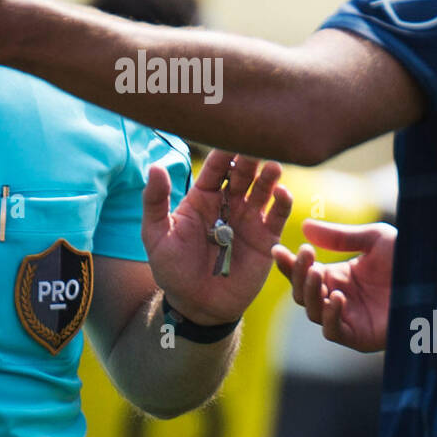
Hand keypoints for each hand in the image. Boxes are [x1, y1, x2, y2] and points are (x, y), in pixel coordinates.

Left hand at [141, 149, 292, 326]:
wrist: (196, 306)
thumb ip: (155, 201)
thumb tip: (155, 167)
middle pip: (243, 173)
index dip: (223, 151)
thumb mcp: (155, 235)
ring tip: (273, 166)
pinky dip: (282, 203)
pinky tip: (281, 193)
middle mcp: (229, 202)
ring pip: (263, 189)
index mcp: (203, 197)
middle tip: (257, 143)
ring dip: (269, 176)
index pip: (216, 167)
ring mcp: (249, 219)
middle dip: (250, 158)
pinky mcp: (265, 238)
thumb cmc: (172, 269)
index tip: (231, 130)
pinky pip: (277, 216)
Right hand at [272, 220, 394, 352]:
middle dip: (298, 274)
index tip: (277, 249)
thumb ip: (338, 236)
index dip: (288, 263)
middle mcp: (339, 299)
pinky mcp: (359, 337)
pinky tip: (337, 296)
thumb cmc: (411, 258)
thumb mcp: (373, 240)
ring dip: (310, 292)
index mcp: (338, 277)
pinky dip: (330, 315)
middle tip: (304, 255)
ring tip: (318, 271)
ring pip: (313, 312)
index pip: (303, 273)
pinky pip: (334, 331)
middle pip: (302, 293)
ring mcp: (348, 319)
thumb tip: (304, 226)